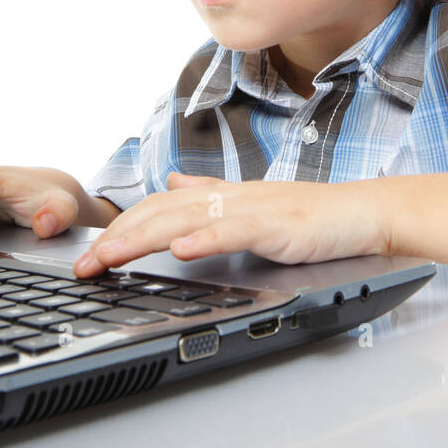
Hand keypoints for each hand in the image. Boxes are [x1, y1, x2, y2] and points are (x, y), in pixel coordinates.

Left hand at [71, 172, 388, 276]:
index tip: (91, 251)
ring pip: (186, 218)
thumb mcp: (252, 203)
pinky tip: (180, 249)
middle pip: (161, 211)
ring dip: (144, 238)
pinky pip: (234, 230)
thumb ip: (211, 194)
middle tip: (84, 264)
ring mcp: (252, 208)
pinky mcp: (276, 223)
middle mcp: (230, 196)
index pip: (159, 206)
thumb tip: (173, 183)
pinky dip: (204, 238)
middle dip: (117, 237)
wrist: (363, 212)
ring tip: (111, 255)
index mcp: (222, 195)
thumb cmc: (312, 215)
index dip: (122, 225)